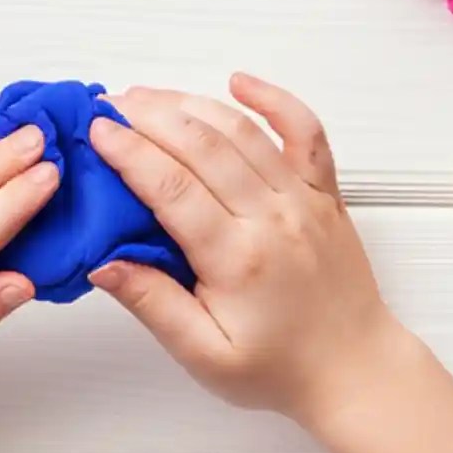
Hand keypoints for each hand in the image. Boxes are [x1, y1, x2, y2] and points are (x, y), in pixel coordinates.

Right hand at [86, 74, 452, 452]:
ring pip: (242, 131)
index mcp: (237, 258)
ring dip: (191, 104)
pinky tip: (240, 81)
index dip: (129, 151)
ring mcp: (304, 199)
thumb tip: (102, 262)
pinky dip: (275, 100)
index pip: (172, 186)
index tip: (96, 130)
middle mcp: (272, 218)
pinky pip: (305, 132)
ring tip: (148, 95)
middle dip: (150, 116)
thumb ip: (153, 304)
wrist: (356, 371)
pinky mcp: (326, 193)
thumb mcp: (204, 355)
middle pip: (203, 146)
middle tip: (110, 104)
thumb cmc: (278, 368)